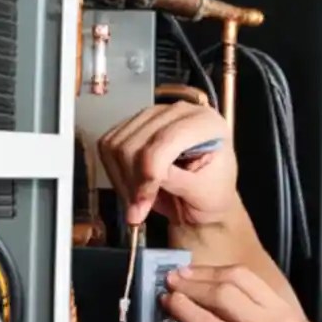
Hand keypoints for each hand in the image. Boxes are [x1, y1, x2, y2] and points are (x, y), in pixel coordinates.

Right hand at [96, 102, 238, 225]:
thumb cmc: (213, 195)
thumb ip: (180, 181)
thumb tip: (149, 177)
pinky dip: (115, 173)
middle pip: (136, 142)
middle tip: (140, 210)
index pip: (167, 139)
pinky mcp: (134, 125)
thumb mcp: (207, 194)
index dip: (150, 173)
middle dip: (134, 182)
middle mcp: (180, 112)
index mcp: (208, 123)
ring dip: (122, 179)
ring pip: (117, 145)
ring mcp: (154, 116)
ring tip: (138, 202)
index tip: (144, 203)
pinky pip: (108, 146)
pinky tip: (131, 189)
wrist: (204, 197)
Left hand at [162, 265, 306, 321]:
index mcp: (287, 319)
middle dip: (199, 275)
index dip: (216, 271)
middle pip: (233, 279)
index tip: (196, 273)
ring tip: (169, 291)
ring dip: (189, 288)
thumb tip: (198, 310)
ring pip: (218, 293)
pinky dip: (182, 309)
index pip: (249, 279)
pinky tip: (170, 308)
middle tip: (175, 277)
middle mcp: (277, 320)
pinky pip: (202, 320)